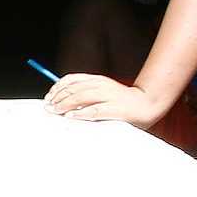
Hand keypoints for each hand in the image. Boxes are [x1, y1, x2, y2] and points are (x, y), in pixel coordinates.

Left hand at [45, 73, 172, 127]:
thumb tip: (64, 100)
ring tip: (56, 111)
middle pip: (74, 88)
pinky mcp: (115, 109)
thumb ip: (87, 93)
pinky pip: (94, 110)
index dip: (58, 87)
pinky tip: (71, 116)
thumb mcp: (103, 92)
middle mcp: (102, 85)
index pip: (72, 79)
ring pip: (81, 97)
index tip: (49, 97)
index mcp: (98, 79)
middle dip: (58, 98)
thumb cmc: (122, 101)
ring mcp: (109, 96)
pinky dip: (80, 113)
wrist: (146, 103)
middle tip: (49, 107)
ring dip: (66, 104)